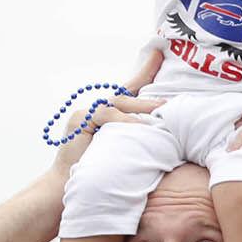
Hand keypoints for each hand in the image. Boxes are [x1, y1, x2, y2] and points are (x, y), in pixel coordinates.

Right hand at [48, 48, 163, 178]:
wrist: (70, 186)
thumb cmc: (101, 172)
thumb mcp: (124, 150)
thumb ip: (137, 135)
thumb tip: (164, 128)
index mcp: (109, 115)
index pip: (130, 90)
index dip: (145, 72)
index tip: (159, 54)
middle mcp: (97, 109)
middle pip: (126, 93)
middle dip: (147, 81)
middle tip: (171, 85)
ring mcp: (86, 113)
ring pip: (119, 103)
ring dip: (142, 106)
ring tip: (163, 108)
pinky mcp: (80, 121)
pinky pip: (107, 116)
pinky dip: (124, 121)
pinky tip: (140, 126)